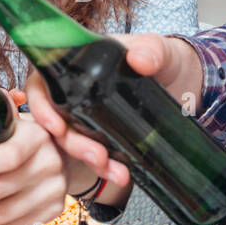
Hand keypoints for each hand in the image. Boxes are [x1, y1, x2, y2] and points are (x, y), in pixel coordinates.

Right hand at [23, 33, 202, 188]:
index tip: (57, 127)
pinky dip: (108, 168)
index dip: (40, 107)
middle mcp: (77, 95)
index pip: (42, 85)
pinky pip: (97, 156)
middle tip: (96, 156)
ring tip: (117, 173)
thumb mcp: (159, 50)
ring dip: (91, 162)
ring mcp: (90, 118)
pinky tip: (123, 174)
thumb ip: (151, 50)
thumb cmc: (164, 57)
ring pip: (75, 144)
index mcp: (78, 67)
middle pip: (57, 122)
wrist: (186, 81)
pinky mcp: (106, 137)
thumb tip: (140, 59)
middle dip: (73, 144)